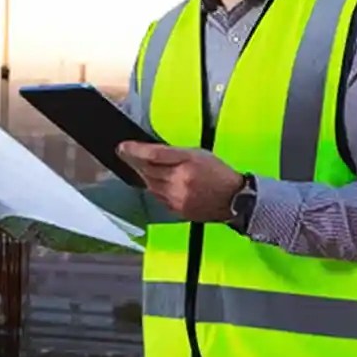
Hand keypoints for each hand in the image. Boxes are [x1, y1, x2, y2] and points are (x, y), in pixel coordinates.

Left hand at [116, 142, 243, 222]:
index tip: (122, 147)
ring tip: (141, 167)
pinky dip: (154, 189)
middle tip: (126, 155)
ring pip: (150, 185)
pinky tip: (156, 182)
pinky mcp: (177, 210)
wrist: (234, 199)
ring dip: (144, 175)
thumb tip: (151, 152)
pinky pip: (158, 197)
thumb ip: (174, 153)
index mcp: (187, 163)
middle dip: (135, 162)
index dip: (135, 150)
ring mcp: (178, 198)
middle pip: (148, 170)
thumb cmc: (218, 173)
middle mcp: (180, 181)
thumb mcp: (198, 153)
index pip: (154, 155)